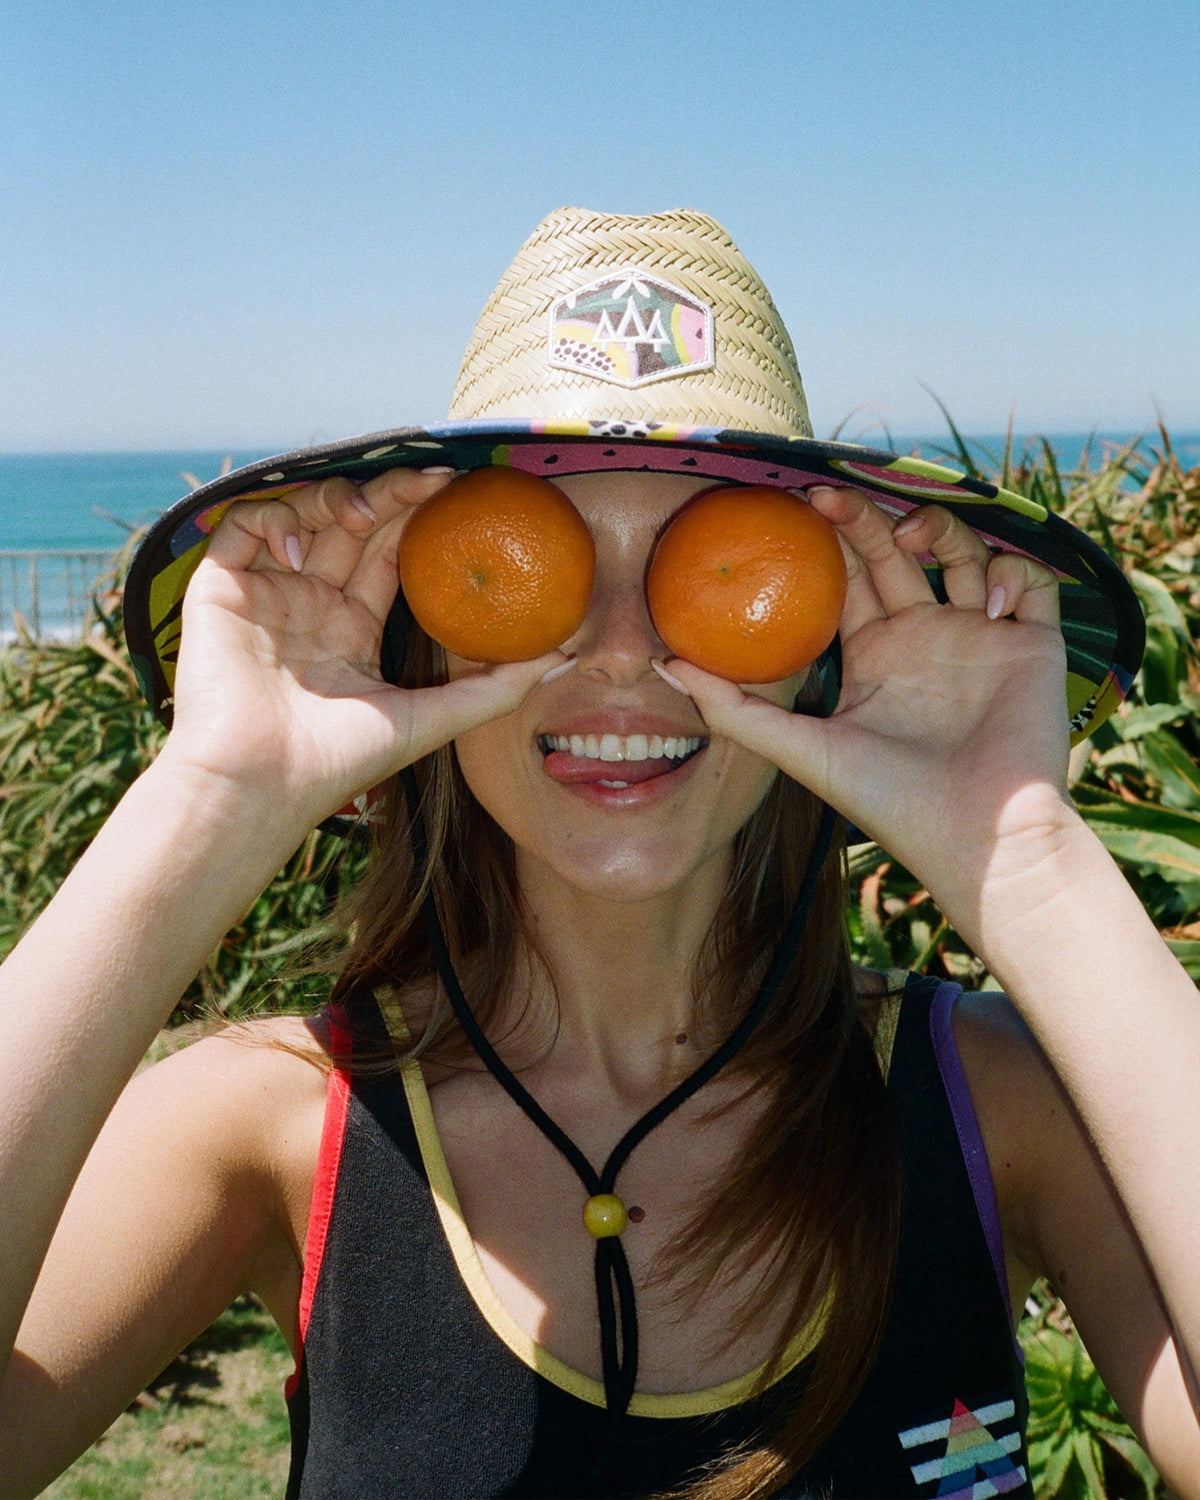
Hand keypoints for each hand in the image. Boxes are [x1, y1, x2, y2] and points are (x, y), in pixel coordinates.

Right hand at [162, 468, 564, 831]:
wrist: (261, 785)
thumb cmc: (339, 763)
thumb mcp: (431, 720)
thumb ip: (495, 688)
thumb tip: (562, 657)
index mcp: (351, 628)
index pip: (390, 554)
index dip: (422, 520)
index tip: (461, 495)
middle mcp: (309, 603)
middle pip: (354, 526)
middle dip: (394, 496)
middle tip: (435, 481)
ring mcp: (265, 591)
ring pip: (302, 513)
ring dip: (337, 499)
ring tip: (366, 513)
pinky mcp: (219, 587)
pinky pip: (244, 524)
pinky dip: (275, 518)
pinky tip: (302, 547)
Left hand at [660, 485, 1074, 917]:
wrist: (977, 844)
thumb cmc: (889, 803)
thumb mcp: (802, 749)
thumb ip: (733, 709)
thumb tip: (660, 667)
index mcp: (874, 654)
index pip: (848, 578)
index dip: (827, 540)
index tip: (796, 505)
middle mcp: (925, 636)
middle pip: (898, 554)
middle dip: (869, 518)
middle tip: (831, 499)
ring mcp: (980, 637)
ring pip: (964, 552)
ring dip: (943, 529)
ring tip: (917, 536)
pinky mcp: (1033, 644)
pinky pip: (1030, 583)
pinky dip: (1013, 572)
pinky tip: (987, 601)